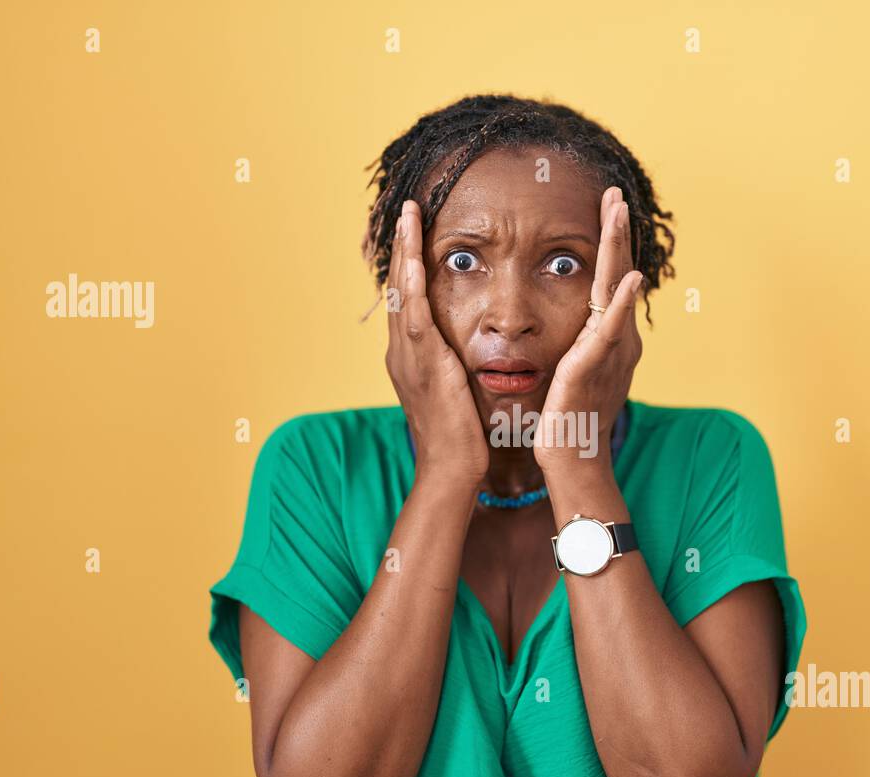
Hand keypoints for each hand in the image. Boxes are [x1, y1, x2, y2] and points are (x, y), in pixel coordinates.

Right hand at [385, 199, 488, 490]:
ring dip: (405, 252)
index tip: (417, 237)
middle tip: (406, 212)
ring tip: (409, 217)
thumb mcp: (458, 395)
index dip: (410, 268)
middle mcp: (403, 353)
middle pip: (399, 289)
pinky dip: (411, 283)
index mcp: (412, 359)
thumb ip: (459, 371)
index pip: (409, 303)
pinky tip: (414, 257)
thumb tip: (470, 357)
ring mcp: (408, 356)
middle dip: (402, 249)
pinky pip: (414, 313)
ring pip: (402, 293)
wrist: (450, 470)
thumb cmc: (462, 440)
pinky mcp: (422, 363)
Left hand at [535, 186, 643, 475]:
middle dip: (617, 233)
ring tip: (619, 213)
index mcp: (610, 339)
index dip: (611, 246)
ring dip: (618, 249)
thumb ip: (581, 346)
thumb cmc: (570, 420)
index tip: (607, 209)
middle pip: (619, 275)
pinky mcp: (594, 366)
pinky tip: (630, 278)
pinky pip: (610, 329)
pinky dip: (623, 303)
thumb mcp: (576, 372)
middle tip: (615, 194)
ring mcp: (609, 351)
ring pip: (617, 290)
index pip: (611, 282)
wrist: (573, 458)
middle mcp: (618, 340)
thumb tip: (579, 328)